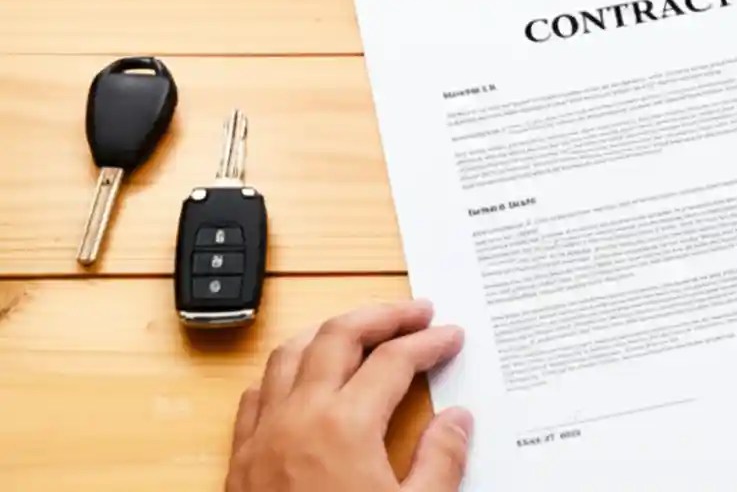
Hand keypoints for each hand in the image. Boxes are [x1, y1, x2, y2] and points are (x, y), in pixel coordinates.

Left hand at [226, 301, 470, 491]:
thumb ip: (441, 461)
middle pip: (339, 336)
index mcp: (346, 426)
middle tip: (415, 312)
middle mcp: (299, 416)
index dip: (428, 342)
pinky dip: (285, 370)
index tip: (450, 337)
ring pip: (291, 352)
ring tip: (362, 330)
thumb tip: (457, 420)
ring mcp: (264, 434)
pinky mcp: (241, 459)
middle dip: (382, 316)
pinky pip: (258, 392)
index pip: (394, 361)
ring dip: (330, 332)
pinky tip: (302, 378)